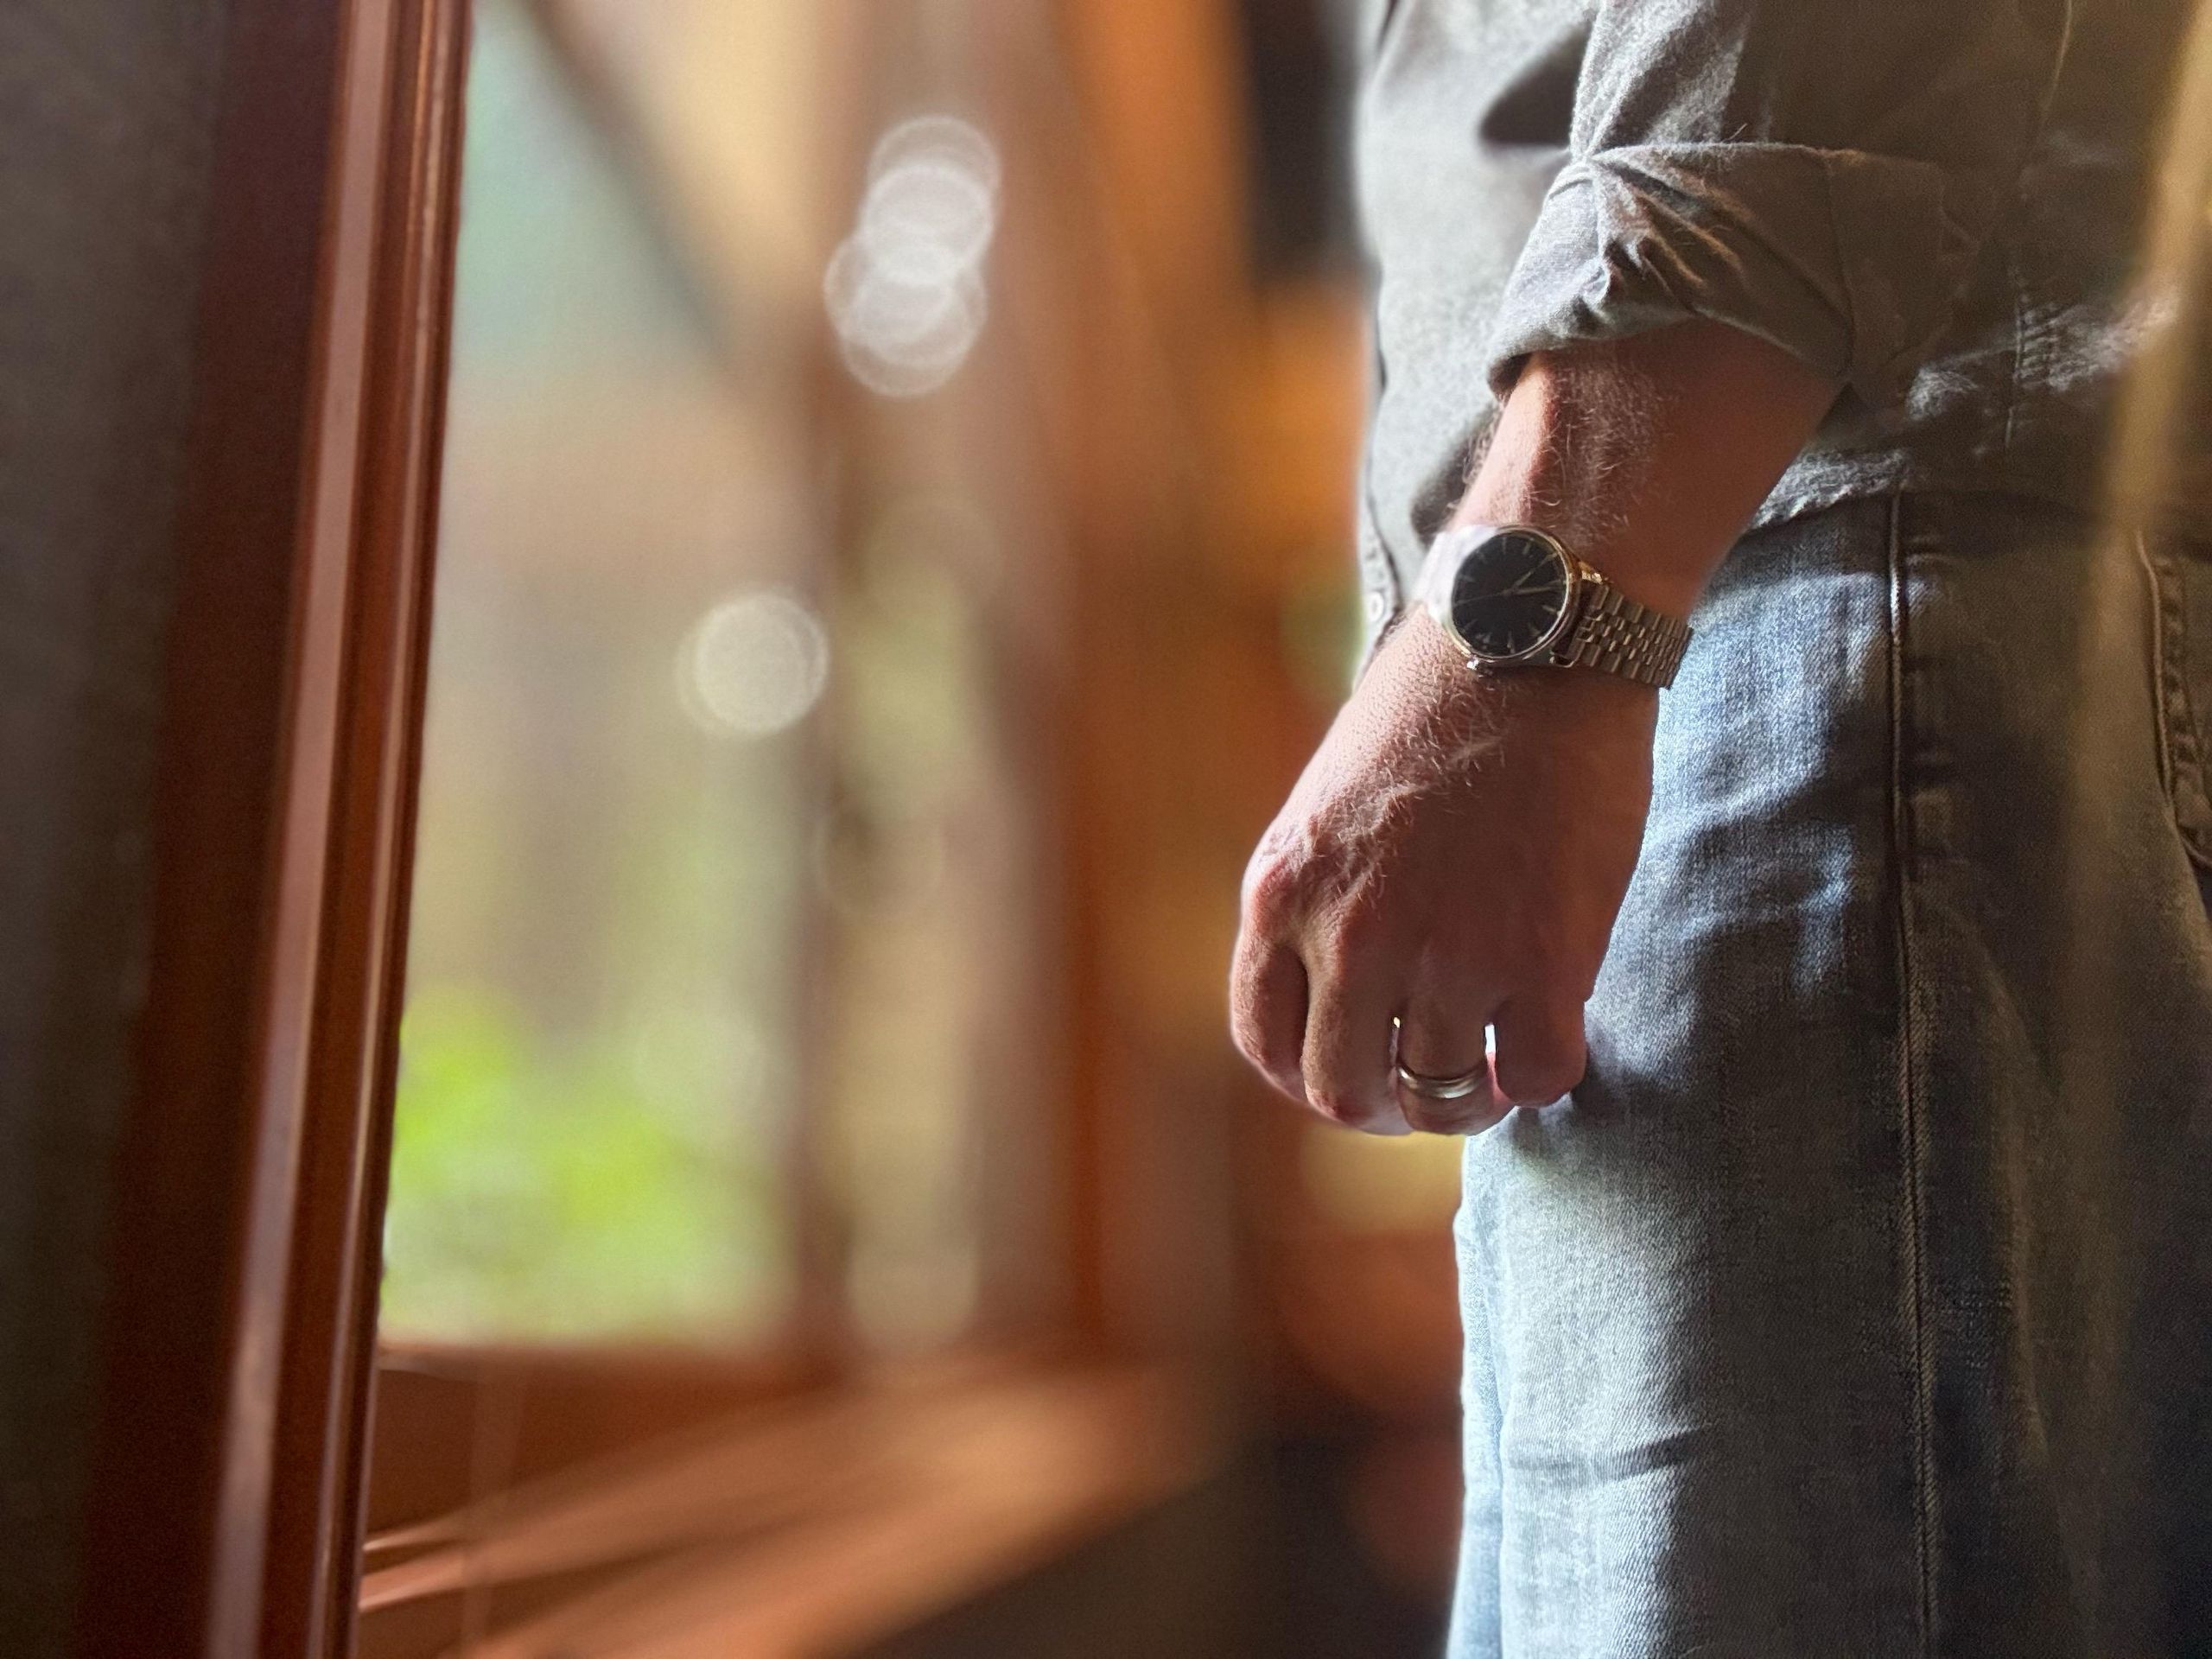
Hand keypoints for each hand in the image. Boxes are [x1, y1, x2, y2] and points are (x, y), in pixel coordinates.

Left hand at [1229, 611, 1657, 1134]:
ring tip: (1492, 1062)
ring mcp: (1447, 950)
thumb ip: (1324, 899)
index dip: (1310, 1078)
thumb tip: (1348, 995)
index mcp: (1282, 890)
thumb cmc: (1438, 708)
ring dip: (1469, 1096)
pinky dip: (1539, 1077)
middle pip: (1343, 1092)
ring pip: (1440, 1096)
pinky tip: (1547, 1035)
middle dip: (1385, 1106)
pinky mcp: (1544, 956)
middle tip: (1426, 1086)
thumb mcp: (1332, 805)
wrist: (1532, 633)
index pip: (1265, 1043)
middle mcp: (1350, 932)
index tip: (1355, 1071)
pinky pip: (1533, 1076)